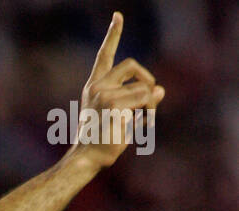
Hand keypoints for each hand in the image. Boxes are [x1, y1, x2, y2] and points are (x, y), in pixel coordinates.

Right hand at [72, 12, 164, 170]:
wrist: (85, 159)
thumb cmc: (100, 142)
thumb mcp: (118, 116)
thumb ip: (137, 101)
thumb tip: (161, 90)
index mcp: (95, 87)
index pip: (104, 55)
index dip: (112, 34)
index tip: (118, 15)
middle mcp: (98, 87)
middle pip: (131, 65)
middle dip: (146, 77)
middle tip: (151, 94)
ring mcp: (105, 96)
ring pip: (143, 89)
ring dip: (150, 104)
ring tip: (145, 121)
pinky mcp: (115, 107)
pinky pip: (144, 102)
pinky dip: (148, 114)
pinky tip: (138, 127)